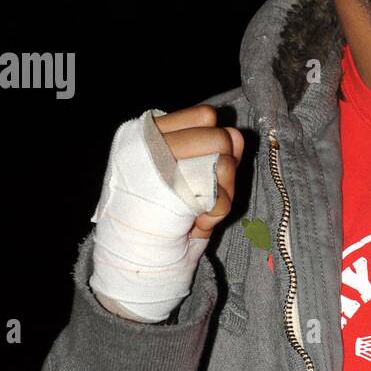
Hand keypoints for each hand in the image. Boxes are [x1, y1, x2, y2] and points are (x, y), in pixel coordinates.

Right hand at [154, 105, 243, 239]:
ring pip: (225, 164)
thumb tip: (238, 135)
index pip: (205, 116)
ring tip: (200, 209)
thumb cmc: (160, 215)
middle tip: (206, 193)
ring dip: (223, 193)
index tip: (204, 168)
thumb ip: (212, 150)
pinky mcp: (172, 195)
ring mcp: (159, 167)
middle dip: (225, 169)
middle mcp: (150, 143)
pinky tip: (196, 222)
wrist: (132, 255)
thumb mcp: (186, 174)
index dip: (216, 141)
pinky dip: (217, 214)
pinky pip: (220, 196)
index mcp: (148, 132)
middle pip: (221, 138)